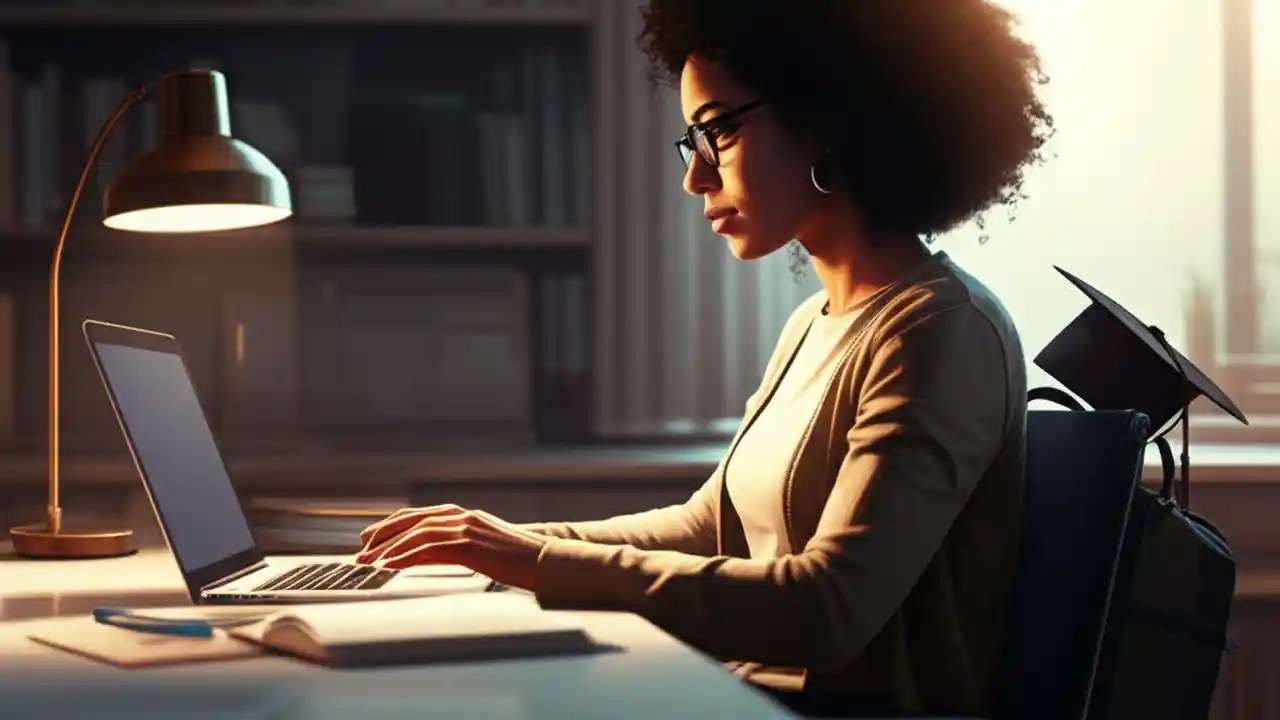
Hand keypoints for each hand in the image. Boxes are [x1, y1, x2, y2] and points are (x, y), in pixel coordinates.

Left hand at [355, 504, 548, 591]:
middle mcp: (461, 516)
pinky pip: (429, 547)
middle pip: (412, 519)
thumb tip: (414, 558)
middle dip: (382, 534)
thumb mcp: (477, 552)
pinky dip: (406, 555)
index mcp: (463, 516)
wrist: (545, 562)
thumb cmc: (516, 561)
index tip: (370, 539)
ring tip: (369, 561)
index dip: (391, 526)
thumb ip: (446, 550)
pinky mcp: (469, 543)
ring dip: (388, 547)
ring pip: (417, 531)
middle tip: (360, 550)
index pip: (418, 516)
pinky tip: (390, 564)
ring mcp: (466, 527)